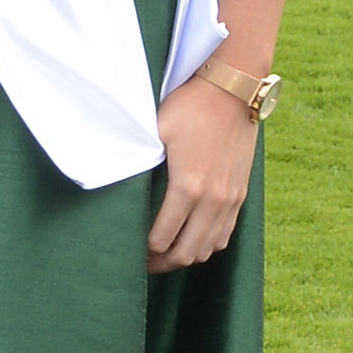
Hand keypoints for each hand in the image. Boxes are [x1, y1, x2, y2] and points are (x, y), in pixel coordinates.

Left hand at [146, 72, 258, 273]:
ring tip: (167, 254)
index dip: (146, 251)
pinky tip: (193, 240)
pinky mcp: (241, 193)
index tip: (131, 250)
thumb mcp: (155, 132)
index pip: (163, 238)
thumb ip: (138, 161)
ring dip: (187, 256)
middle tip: (145, 263)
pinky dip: (208, 244)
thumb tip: (111, 177)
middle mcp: (213, 199)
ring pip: (209, 248)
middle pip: (187, 252)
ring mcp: (231, 198)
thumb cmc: (189, 107)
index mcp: (188, 187)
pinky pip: (226, 234)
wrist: (232, 90)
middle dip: (163, 263)